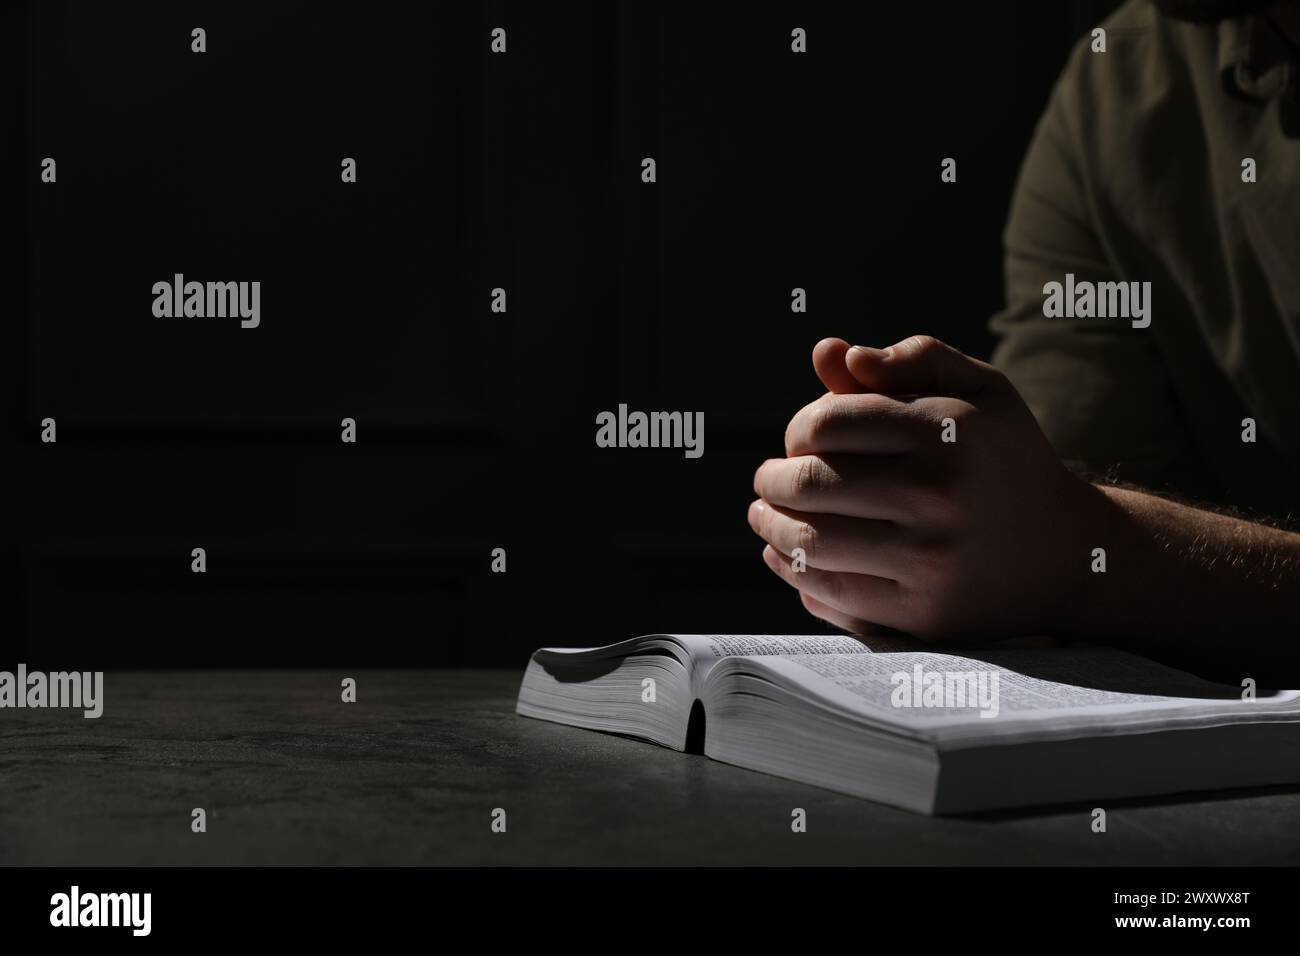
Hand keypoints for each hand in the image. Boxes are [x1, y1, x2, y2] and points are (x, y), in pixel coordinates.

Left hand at [748, 335, 1105, 639]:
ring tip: (762, 514)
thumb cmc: (1005, 458)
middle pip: (809, 482)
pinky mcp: (922, 612)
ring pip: (810, 541)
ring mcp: (929, 559)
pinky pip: (831, 593)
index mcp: (945, 430)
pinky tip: (782, 554)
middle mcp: (937, 494)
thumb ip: (912, 360)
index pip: (826, 422)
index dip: (797, 429)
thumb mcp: (980, 391)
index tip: (800, 439)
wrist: (1067, 553)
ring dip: (770, 525)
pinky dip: (793, 572)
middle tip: (767, 479)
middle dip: (772, 479)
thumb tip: (834, 354)